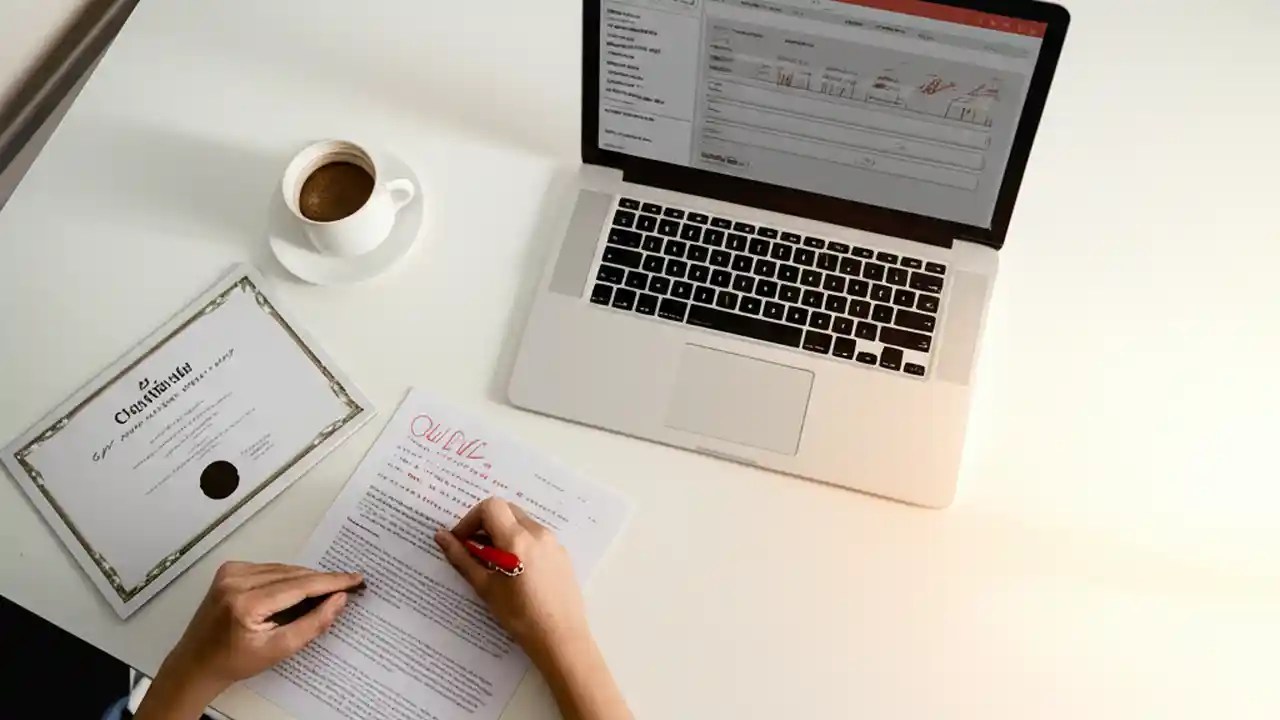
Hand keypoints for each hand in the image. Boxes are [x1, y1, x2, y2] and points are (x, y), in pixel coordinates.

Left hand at [136, 562, 361, 719]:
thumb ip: (312, 624)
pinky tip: (296, 589)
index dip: (331, 582)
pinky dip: (286, 577)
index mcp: (246, 603)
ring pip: (282, 569)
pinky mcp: (229, 570)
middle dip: (321, 581)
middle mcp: (236, 581)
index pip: (300, 585)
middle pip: (293, 574)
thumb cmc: (235, 662)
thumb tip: (339, 599)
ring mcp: (230, 572)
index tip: (355, 580)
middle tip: (347, 587)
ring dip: (304, 579)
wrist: (196, 663)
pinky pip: (269, 569)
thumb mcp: (278, 650)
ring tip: (325, 591)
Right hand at [434, 497, 587, 658]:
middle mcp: (538, 533)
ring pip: (521, 521)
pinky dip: (519, 541)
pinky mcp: (561, 553)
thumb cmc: (519, 616)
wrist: (561, 637)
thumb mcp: (486, 587)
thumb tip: (441, 536)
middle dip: (485, 523)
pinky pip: (536, 536)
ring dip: (503, 532)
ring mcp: (553, 542)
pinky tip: (515, 570)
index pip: (490, 507)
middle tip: (474, 550)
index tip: (462, 540)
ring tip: (494, 563)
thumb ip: (462, 558)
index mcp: (517, 539)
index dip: (470, 519)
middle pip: (506, 510)